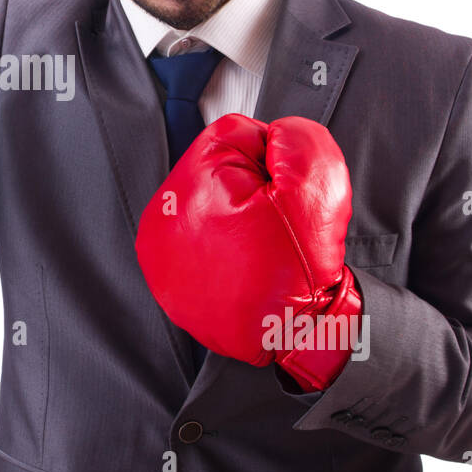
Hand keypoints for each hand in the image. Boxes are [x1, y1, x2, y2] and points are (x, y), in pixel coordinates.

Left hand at [134, 113, 361, 390]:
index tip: (282, 196)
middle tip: (272, 226)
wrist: (290, 338)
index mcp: (194, 183)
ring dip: (235, 214)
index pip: (237, 133)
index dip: (273, 161)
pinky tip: (240, 264)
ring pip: (207, 201)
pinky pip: (196, 236)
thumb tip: (275, 133)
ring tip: (257, 248)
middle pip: (217, 167)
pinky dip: (220, 244)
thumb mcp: (315, 189)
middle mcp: (163, 213)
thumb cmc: (298, 272)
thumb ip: (298, 142)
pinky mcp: (162, 272)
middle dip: (251, 186)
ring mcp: (157, 246)